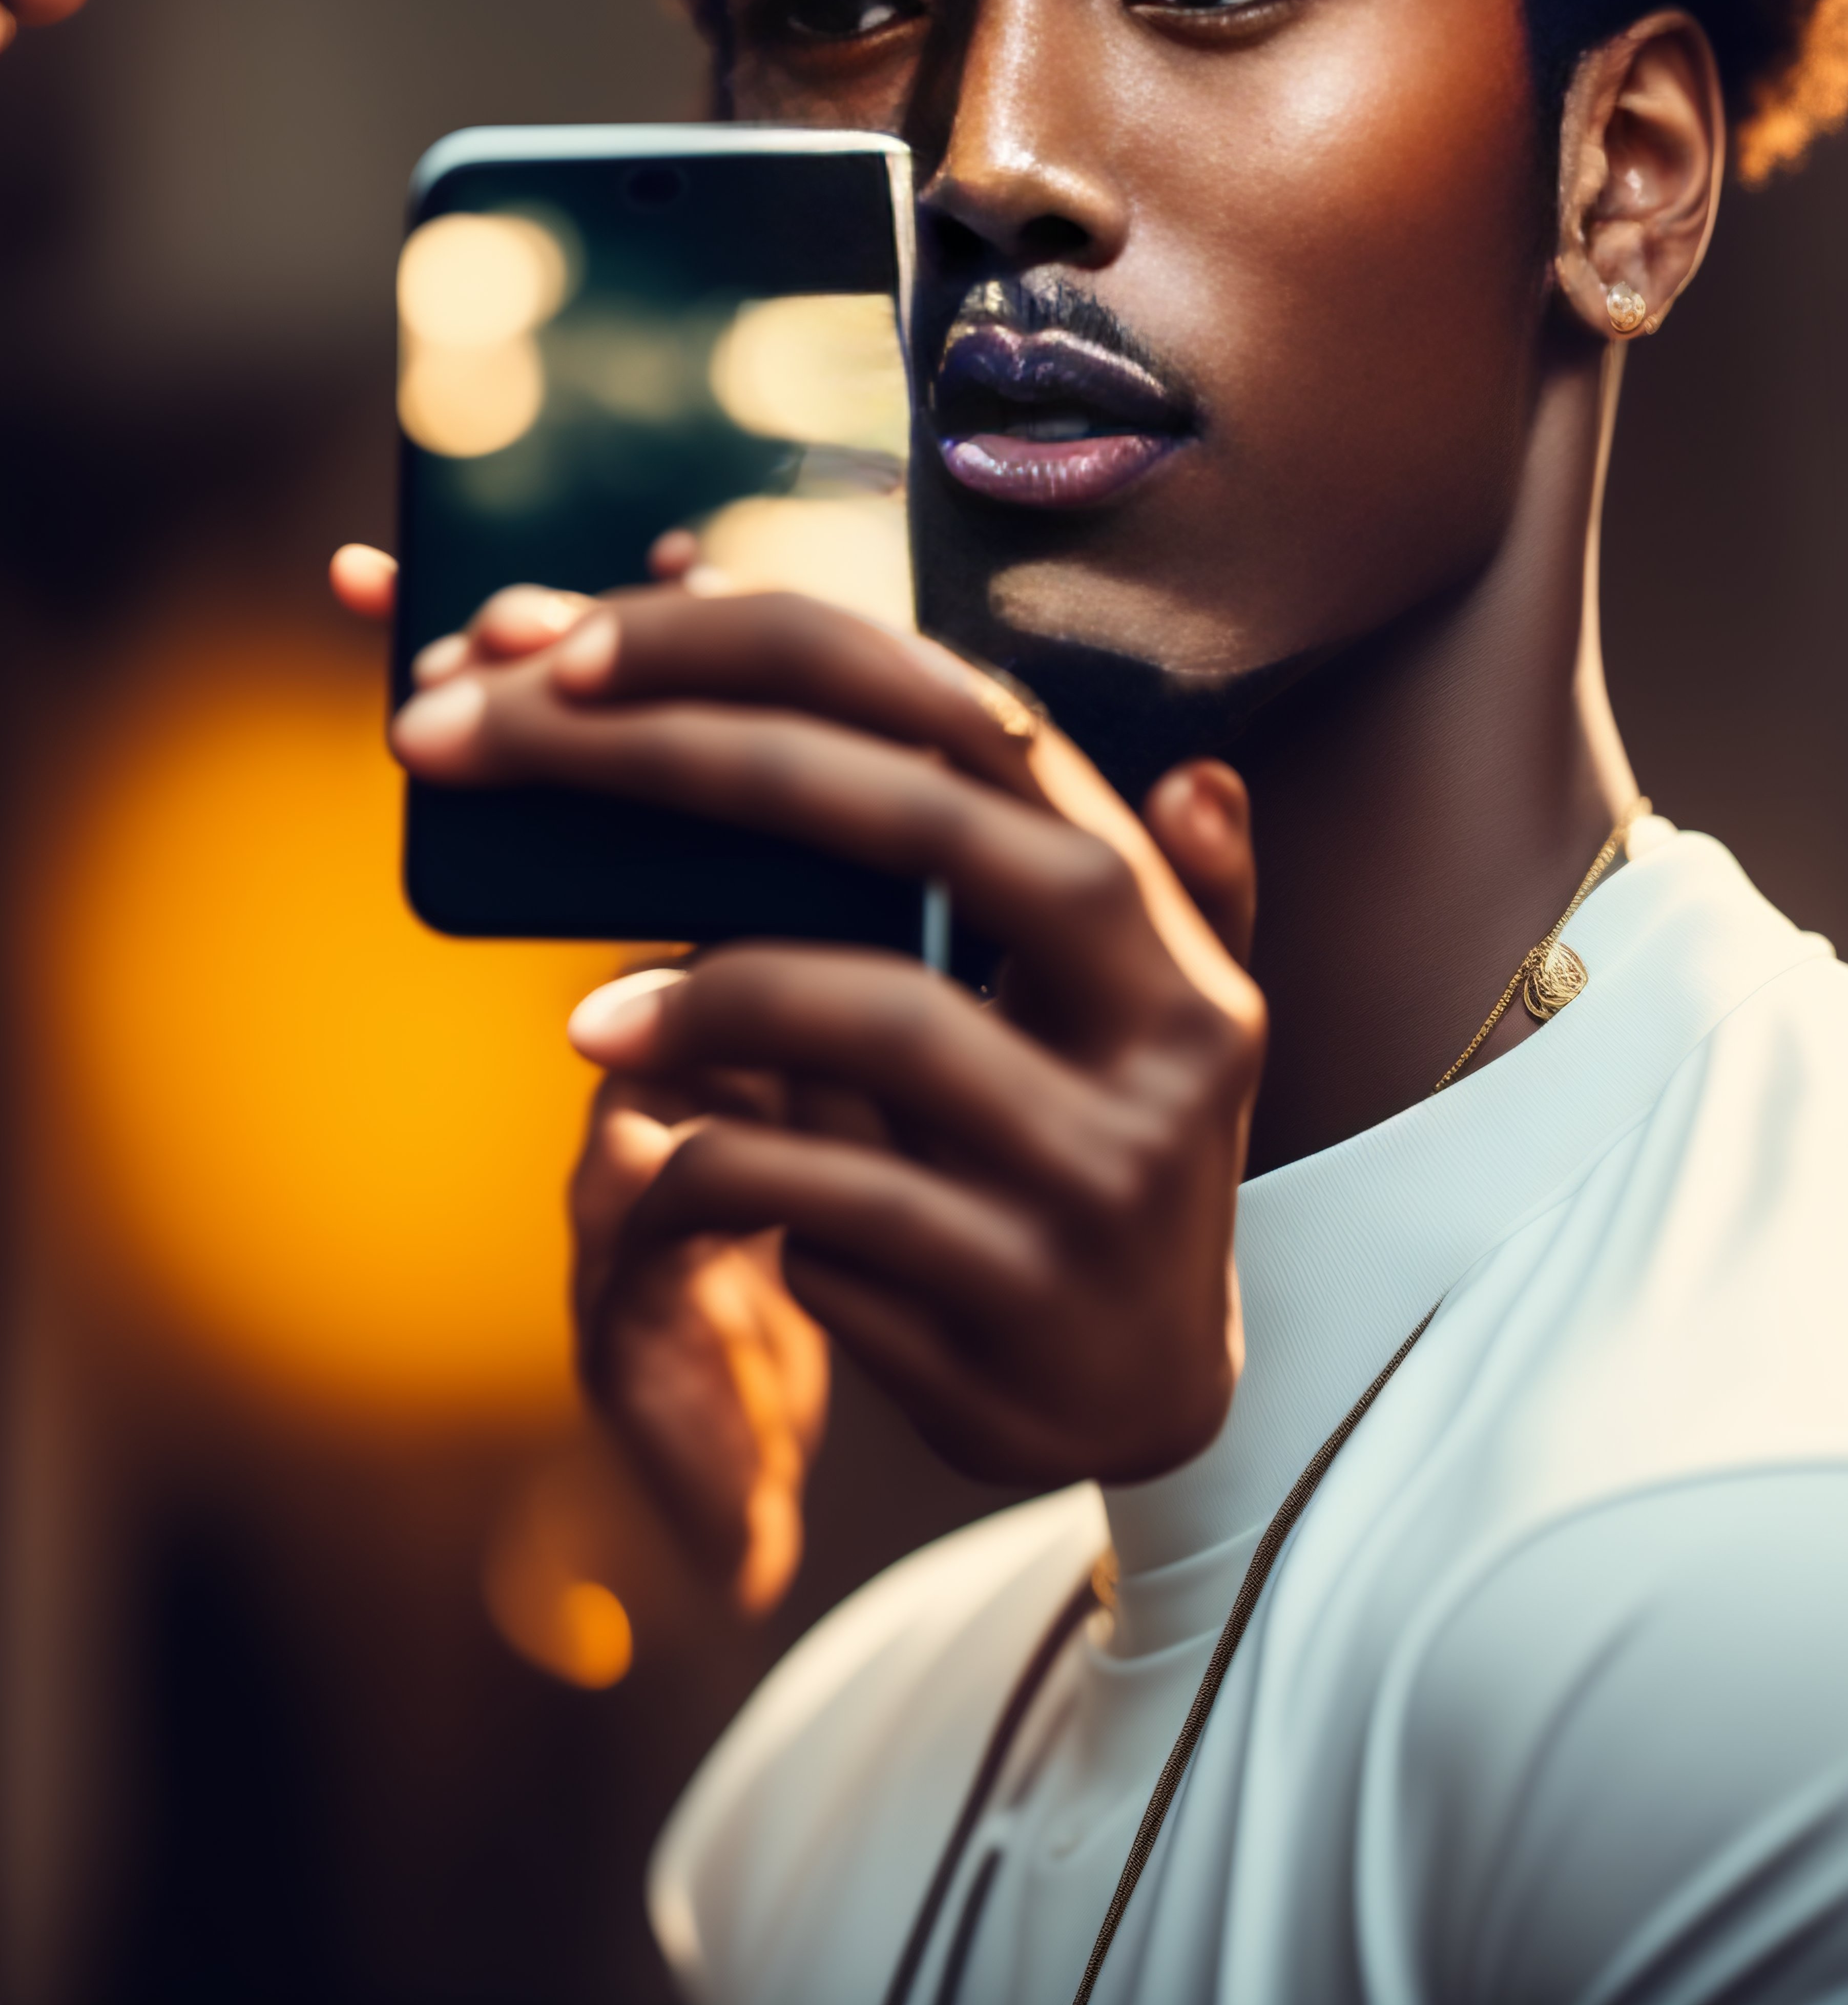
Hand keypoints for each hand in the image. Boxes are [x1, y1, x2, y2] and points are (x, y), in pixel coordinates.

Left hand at [341, 546, 1265, 1604]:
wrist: (1143, 1408)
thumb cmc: (1068, 1145)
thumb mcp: (1091, 994)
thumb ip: (1028, 849)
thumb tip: (1038, 703)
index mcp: (1154, 908)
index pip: (964, 713)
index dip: (777, 650)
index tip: (589, 637)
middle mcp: (1159, 1011)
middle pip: (913, 820)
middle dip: (679, 749)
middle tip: (492, 731)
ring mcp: (1098, 1158)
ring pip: (874, 1012)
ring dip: (702, 998)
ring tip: (592, 1022)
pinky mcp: (1013, 1290)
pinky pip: (821, 1192)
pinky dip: (711, 1164)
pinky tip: (654, 1164)